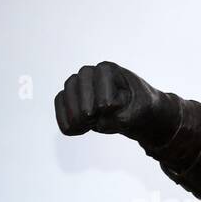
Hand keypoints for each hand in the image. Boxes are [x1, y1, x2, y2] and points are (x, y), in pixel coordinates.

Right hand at [54, 62, 175, 143]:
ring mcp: (79, 86)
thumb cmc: (140, 108)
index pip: (97, 76)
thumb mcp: (139, 111)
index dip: (100, 93)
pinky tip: (73, 131)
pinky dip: (63, 118)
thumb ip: (122, 117)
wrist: (136, 114)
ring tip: (85, 127)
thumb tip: (100, 123)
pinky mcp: (73, 99)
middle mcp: (90, 74)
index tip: (108, 108)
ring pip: (65, 94)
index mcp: (109, 70)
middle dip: (82, 104)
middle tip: (91, 119)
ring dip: (72, 113)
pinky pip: (60, 104)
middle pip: (75, 83)